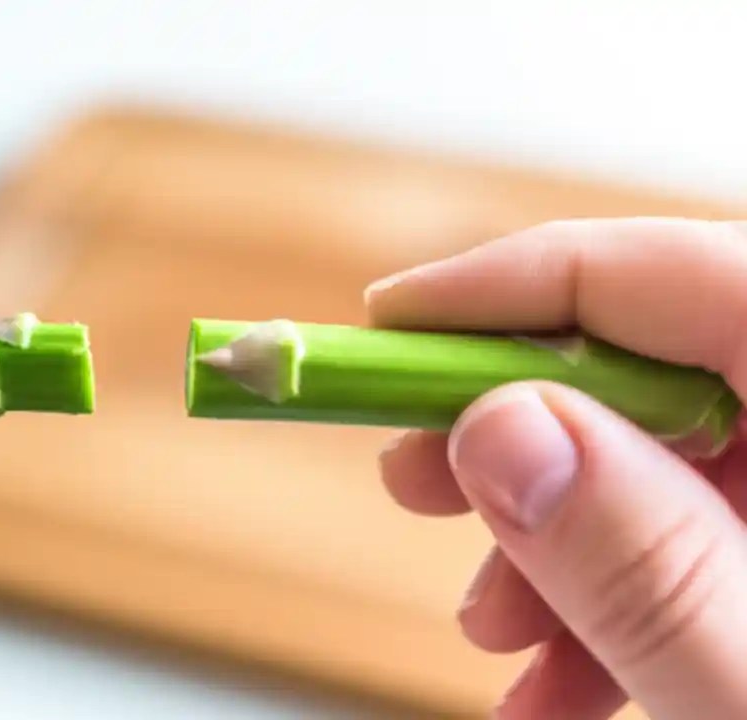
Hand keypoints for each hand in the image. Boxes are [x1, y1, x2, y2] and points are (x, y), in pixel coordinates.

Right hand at [368, 218, 746, 719]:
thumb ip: (653, 570)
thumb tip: (502, 427)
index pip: (692, 278)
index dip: (524, 287)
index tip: (394, 325)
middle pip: (679, 361)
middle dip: (529, 430)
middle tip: (416, 484)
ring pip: (684, 459)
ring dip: (567, 541)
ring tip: (496, 637)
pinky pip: (721, 535)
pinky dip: (627, 597)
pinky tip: (567, 682)